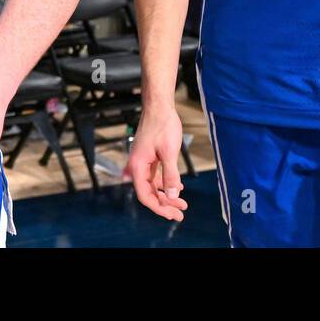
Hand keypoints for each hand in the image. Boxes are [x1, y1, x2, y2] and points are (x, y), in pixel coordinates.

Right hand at [125, 100, 187, 220]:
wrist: (159, 105)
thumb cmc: (163, 125)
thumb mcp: (169, 152)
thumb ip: (171, 175)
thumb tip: (173, 195)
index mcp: (137, 166)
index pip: (145, 195)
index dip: (159, 207)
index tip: (172, 214)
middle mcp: (137, 166)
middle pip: (149, 192)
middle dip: (165, 204)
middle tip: (180, 214)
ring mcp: (142, 161)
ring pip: (153, 185)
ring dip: (167, 195)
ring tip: (182, 204)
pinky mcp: (149, 157)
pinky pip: (155, 176)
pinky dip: (166, 183)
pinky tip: (178, 187)